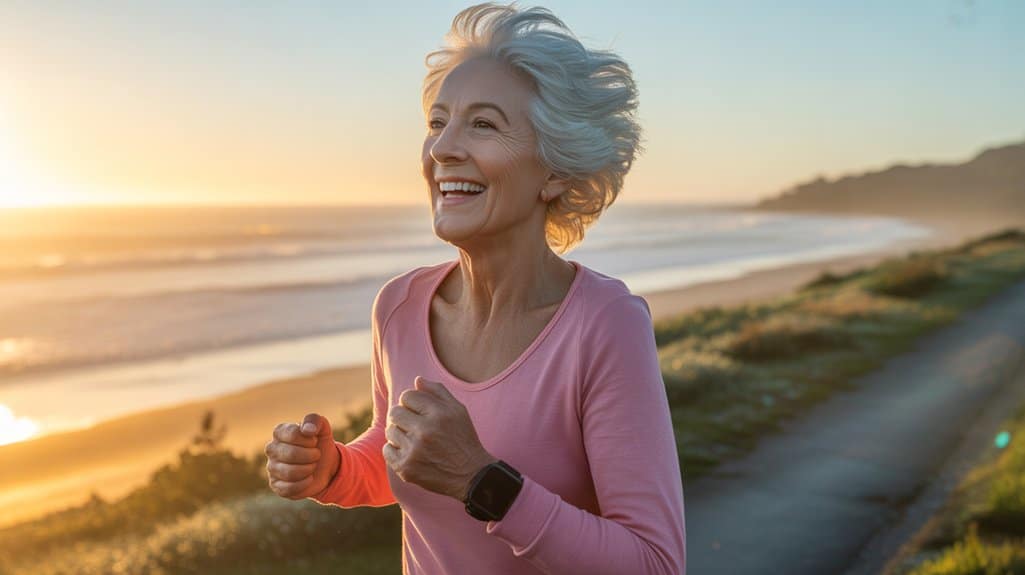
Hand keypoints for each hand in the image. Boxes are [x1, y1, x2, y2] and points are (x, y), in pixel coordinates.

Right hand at [265, 413, 339, 499]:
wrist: (325, 466)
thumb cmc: (319, 444)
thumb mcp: (322, 428)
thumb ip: (314, 420)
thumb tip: (307, 430)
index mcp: (280, 432)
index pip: (293, 434)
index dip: (309, 440)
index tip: (315, 441)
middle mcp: (271, 449)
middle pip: (291, 454)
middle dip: (311, 456)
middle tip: (316, 455)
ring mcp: (272, 468)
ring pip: (289, 473)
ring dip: (308, 470)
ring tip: (312, 466)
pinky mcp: (276, 485)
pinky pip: (288, 488)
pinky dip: (304, 484)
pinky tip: (309, 478)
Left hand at [384, 376, 496, 500]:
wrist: (470, 475)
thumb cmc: (463, 439)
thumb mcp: (458, 410)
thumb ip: (438, 392)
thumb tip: (417, 380)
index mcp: (438, 414)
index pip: (407, 396)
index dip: (411, 402)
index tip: (418, 411)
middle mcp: (425, 431)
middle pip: (395, 412)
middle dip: (402, 416)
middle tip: (413, 425)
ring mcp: (414, 450)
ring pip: (390, 431)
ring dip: (400, 433)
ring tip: (414, 440)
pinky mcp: (406, 468)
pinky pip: (387, 449)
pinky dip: (395, 449)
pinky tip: (410, 452)